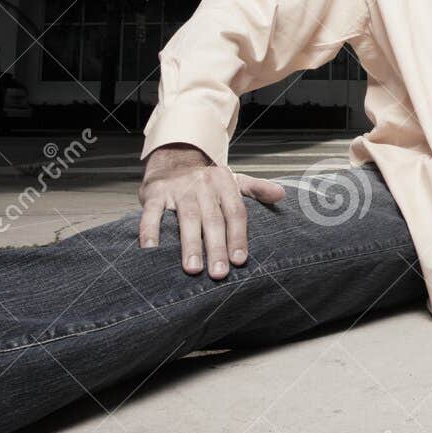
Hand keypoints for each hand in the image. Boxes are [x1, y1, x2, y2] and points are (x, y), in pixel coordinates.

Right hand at [138, 144, 286, 277]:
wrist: (172, 158)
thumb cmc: (206, 180)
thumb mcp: (234, 180)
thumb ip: (257, 189)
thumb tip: (282, 194)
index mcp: (225, 183)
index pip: (235, 212)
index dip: (238, 237)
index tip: (239, 260)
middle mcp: (203, 185)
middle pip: (213, 220)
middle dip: (216, 248)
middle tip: (219, 274)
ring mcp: (178, 189)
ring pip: (186, 219)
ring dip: (190, 246)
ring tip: (193, 269)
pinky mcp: (155, 193)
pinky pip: (151, 214)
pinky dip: (150, 232)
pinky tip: (151, 250)